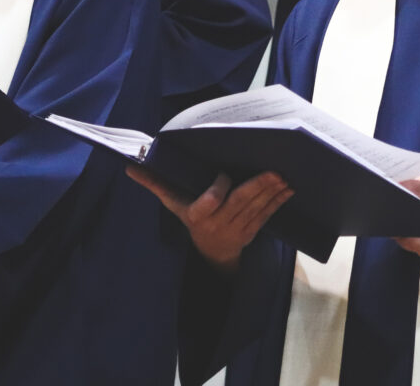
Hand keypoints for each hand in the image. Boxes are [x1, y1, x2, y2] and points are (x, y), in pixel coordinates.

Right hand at [127, 167, 292, 271]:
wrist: (210, 252)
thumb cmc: (190, 217)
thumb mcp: (173, 202)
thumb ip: (156, 183)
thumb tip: (130, 166)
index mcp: (197, 215)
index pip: (209, 201)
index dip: (217, 188)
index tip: (224, 174)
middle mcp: (217, 224)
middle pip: (240, 203)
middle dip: (258, 187)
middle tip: (274, 171)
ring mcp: (237, 230)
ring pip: (257, 209)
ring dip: (273, 193)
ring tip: (285, 177)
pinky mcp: (252, 231)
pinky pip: (267, 216)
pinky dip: (278, 202)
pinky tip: (289, 189)